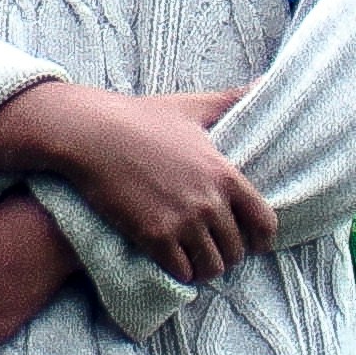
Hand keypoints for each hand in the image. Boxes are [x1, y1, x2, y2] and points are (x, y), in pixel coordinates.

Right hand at [0, 81, 275, 281]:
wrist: (91, 134)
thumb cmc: (141, 117)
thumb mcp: (191, 107)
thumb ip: (231, 100)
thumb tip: (264, 83)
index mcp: (224, 173)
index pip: (264, 224)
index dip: (261, 238)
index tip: (252, 242)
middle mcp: (209, 202)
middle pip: (237, 251)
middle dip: (227, 252)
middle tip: (213, 247)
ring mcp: (182, 222)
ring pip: (211, 267)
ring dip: (205, 266)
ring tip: (195, 258)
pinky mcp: (154, 237)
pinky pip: (182, 272)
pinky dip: (181, 272)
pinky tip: (174, 261)